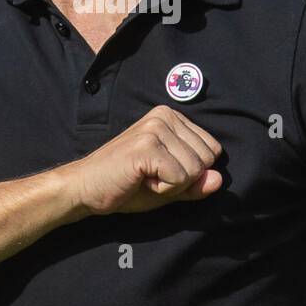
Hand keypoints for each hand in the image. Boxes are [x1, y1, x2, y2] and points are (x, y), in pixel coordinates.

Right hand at [63, 105, 223, 215]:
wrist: (85, 188)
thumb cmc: (126, 186)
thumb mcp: (169, 186)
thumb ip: (196, 184)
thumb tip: (219, 180)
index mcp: (172, 117)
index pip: (212, 150)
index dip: (189, 173)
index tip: (159, 172)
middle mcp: (165, 116)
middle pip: (206, 160)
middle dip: (183, 179)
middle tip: (150, 176)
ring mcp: (155, 128)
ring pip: (195, 170)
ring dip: (171, 185)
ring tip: (144, 178)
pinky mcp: (147, 146)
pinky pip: (180, 178)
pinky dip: (163, 189)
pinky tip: (140, 181)